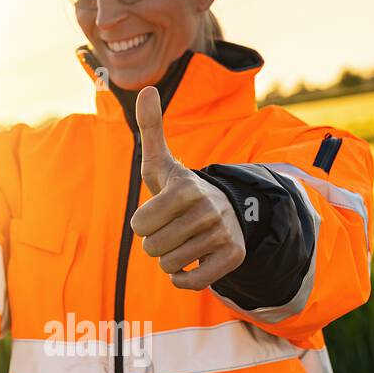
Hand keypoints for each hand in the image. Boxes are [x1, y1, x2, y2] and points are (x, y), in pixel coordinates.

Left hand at [130, 86, 245, 290]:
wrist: (223, 210)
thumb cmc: (179, 188)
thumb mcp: (161, 161)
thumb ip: (150, 128)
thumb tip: (146, 89)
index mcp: (186, 188)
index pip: (140, 225)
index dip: (142, 224)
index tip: (157, 212)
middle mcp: (208, 211)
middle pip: (153, 248)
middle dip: (155, 242)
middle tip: (172, 227)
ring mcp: (223, 235)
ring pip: (170, 266)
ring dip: (169, 258)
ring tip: (183, 239)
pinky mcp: (233, 258)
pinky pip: (190, 283)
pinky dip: (183, 278)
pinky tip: (192, 261)